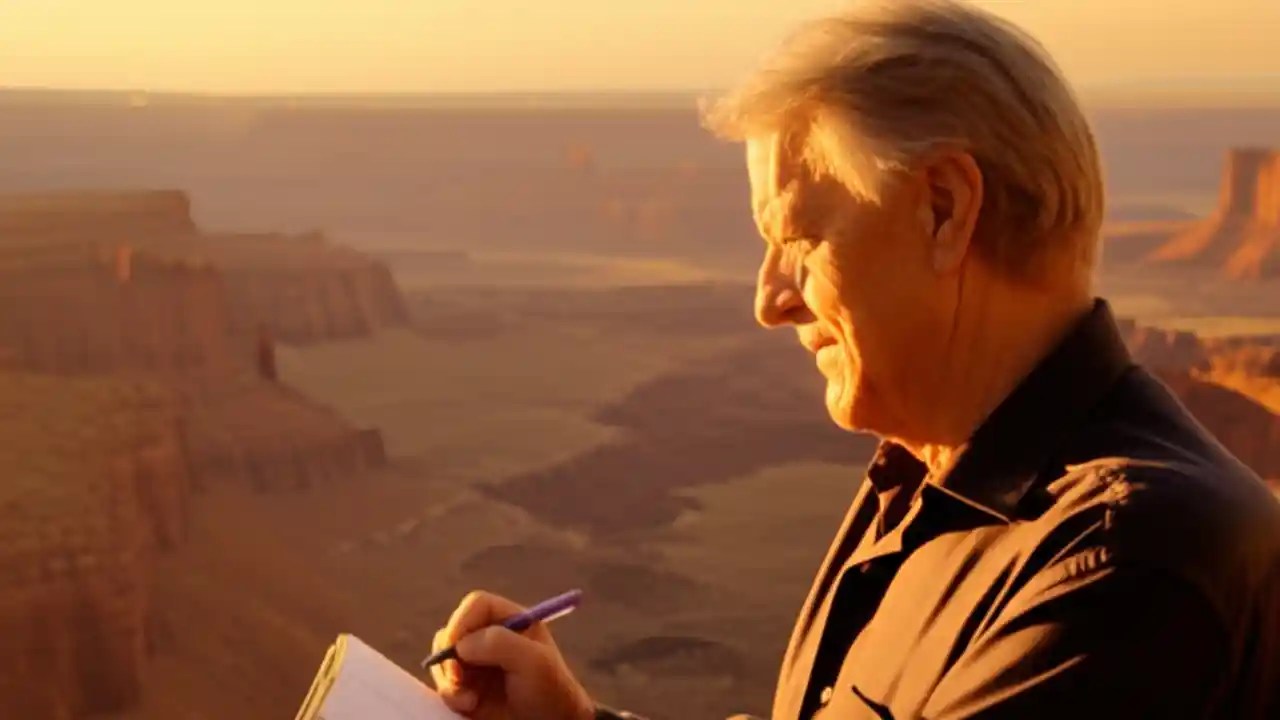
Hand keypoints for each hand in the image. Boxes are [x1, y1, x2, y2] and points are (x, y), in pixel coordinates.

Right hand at [429, 590, 595, 719]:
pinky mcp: (467, 688)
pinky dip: (449, 695)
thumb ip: (500, 643)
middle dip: (449, 654)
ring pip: (444, 659)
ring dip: (448, 679)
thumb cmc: (551, 692)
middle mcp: (490, 637)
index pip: (477, 605)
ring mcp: (477, 663)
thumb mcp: (534, 662)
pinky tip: (469, 707)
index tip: (455, 644)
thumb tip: (462, 644)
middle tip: (456, 677)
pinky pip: (444, 684)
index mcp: (511, 620)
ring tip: (468, 701)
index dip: (462, 620)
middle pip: (454, 630)